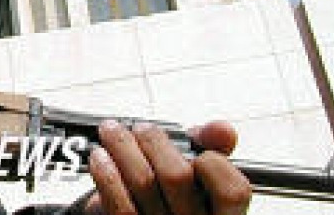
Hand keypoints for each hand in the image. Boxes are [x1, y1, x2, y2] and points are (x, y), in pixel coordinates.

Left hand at [82, 120, 250, 214]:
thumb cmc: (176, 195)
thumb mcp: (200, 176)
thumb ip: (212, 148)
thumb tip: (223, 130)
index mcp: (221, 214)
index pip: (233, 191)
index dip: (215, 165)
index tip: (197, 152)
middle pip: (177, 176)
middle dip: (153, 140)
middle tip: (141, 127)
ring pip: (142, 182)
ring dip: (122, 147)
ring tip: (112, 132)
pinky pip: (118, 204)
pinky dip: (106, 174)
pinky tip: (100, 158)